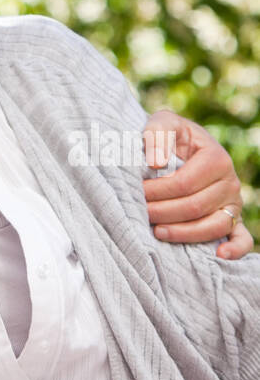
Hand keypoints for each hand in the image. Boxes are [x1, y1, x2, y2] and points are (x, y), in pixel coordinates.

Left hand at [141, 109, 252, 259]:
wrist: (183, 146)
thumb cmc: (172, 136)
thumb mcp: (163, 123)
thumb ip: (157, 134)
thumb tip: (156, 163)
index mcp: (217, 158)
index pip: (184, 183)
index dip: (158, 190)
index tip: (137, 192)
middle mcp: (230, 182)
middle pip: (195, 207)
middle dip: (163, 212)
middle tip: (140, 212)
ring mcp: (234, 203)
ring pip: (212, 226)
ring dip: (183, 234)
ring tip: (157, 232)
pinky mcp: (234, 219)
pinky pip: (242, 239)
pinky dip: (235, 250)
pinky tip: (219, 256)